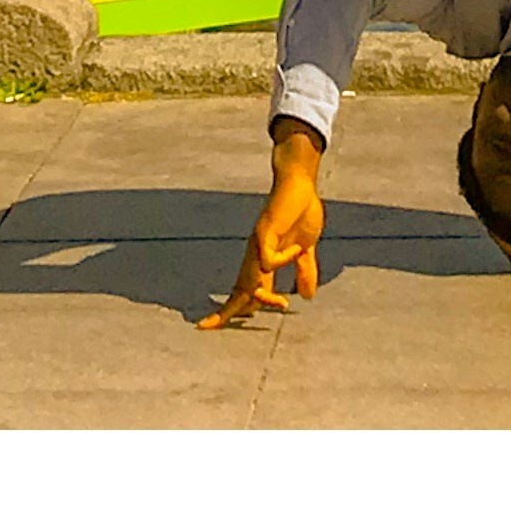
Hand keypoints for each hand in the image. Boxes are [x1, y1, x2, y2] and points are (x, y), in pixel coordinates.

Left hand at [199, 136, 324, 327]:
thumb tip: (306, 296)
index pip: (244, 290)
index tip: (209, 325)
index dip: (230, 309)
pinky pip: (269, 259)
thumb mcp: (306, 248)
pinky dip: (283, 261)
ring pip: (250, 281)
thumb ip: (304, 270)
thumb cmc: (300, 211)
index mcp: (264, 261)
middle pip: (239, 290)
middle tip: (204, 327)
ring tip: (282, 303)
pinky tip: (297, 250)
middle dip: (225, 312)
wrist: (299, 183)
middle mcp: (256, 256)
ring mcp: (258, 244)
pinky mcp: (265, 232)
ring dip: (263, 298)